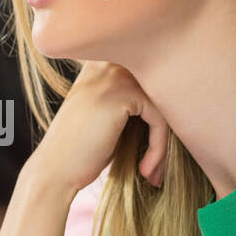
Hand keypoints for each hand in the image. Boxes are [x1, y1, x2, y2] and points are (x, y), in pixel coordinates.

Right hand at [30, 61, 168, 193]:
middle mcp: (105, 64)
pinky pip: (159, 119)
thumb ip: (133, 103)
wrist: (54, 172)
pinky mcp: (121, 95)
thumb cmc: (81, 151)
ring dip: (163, 144)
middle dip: (165, 130)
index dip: (158, 115)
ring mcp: (112, 76)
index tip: (155, 152)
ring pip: (162, 105)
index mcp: (99, 65)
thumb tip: (180, 105)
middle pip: (160, 89)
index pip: (148, 80)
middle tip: (158, 165)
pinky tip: (146, 171)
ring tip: (153, 172)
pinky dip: (158, 148)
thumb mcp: (107, 118)